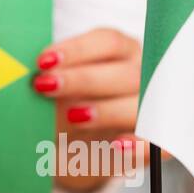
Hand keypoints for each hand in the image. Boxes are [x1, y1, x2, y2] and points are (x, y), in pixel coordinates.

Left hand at [31, 28, 147, 192]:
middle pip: (123, 72)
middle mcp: (144, 74)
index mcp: (122, 52)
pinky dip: (138, 144)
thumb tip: (34, 77)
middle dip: (83, 80)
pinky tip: (116, 145)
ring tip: (75, 117)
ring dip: (108, 110)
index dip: (76, 50)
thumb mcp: (59, 92)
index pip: (107, 42)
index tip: (43, 62)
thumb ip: (53, 80)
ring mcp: (155, 108)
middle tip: (46, 88)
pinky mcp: (159, 143)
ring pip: (141, 105)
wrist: (77, 150)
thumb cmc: (67, 109)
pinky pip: (157, 142)